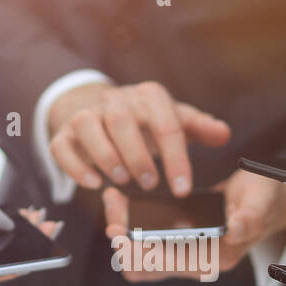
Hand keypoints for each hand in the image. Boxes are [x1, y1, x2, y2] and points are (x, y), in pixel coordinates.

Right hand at [49, 80, 230, 195]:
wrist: (101, 111)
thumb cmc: (146, 122)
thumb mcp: (175, 120)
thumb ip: (199, 128)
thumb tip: (223, 133)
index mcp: (147, 97)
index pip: (165, 124)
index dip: (176, 158)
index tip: (183, 188)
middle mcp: (114, 101)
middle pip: (122, 122)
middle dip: (138, 155)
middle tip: (151, 184)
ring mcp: (86, 116)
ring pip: (89, 127)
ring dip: (106, 157)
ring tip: (123, 181)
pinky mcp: (64, 135)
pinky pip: (62, 146)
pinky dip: (75, 167)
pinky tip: (94, 184)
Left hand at [101, 172, 285, 281]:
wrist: (268, 200)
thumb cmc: (265, 199)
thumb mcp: (261, 201)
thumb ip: (250, 217)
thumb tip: (235, 229)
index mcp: (213, 259)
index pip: (164, 266)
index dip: (137, 251)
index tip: (118, 229)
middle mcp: (195, 263)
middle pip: (143, 265)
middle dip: (122, 239)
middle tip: (111, 204)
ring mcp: (184, 255)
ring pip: (139, 255)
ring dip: (123, 230)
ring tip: (113, 199)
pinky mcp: (178, 242)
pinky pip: (144, 242)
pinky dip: (130, 224)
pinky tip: (123, 200)